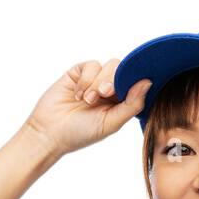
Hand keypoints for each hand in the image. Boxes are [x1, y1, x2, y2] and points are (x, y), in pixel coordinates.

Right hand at [22, 59, 151, 158]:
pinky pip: (91, 65)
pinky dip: (85, 80)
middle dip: (114, 81)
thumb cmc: (81, 133)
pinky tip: (77, 94)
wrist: (50, 132)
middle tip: (103, 94)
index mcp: (122, 102)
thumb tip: (148, 82)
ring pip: (109, 66)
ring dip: (97, 82)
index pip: (136, 83)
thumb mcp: (111, 123)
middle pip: (123, 71)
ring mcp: (94, 79)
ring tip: (87, 100)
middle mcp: (110, 89)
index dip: (135, 81)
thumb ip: (131, 104)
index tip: (128, 90)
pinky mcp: (79, 72)